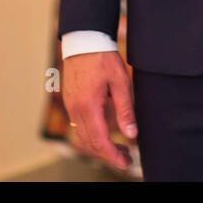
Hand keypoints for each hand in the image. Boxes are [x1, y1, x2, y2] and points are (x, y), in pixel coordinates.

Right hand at [61, 50, 137, 170]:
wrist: (84, 40)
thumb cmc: (104, 58)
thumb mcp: (120, 82)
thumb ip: (125, 110)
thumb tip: (131, 135)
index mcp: (89, 106)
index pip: (100, 141)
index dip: (113, 156)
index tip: (126, 162)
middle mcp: (76, 109)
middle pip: (89, 144)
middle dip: (108, 155)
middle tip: (127, 158)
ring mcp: (70, 106)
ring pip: (82, 137)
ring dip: (99, 146)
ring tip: (119, 147)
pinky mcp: (70, 101)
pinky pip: (79, 126)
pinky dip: (92, 136)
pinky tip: (106, 132)